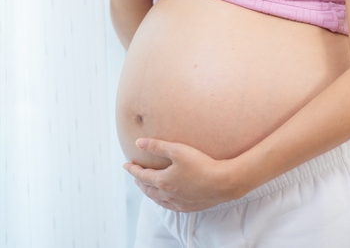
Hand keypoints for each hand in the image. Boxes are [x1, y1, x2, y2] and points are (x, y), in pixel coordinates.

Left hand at [123, 138, 242, 212]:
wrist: (223, 182)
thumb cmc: (201, 164)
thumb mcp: (177, 150)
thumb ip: (156, 146)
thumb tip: (138, 142)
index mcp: (162, 181)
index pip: (142, 175)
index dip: (133, 169)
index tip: (125, 164)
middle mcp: (167, 195)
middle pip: (147, 189)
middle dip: (139, 181)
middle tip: (135, 176)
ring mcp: (178, 203)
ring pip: (157, 199)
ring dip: (149, 192)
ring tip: (146, 187)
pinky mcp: (189, 207)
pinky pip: (169, 206)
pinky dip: (161, 201)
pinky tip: (164, 199)